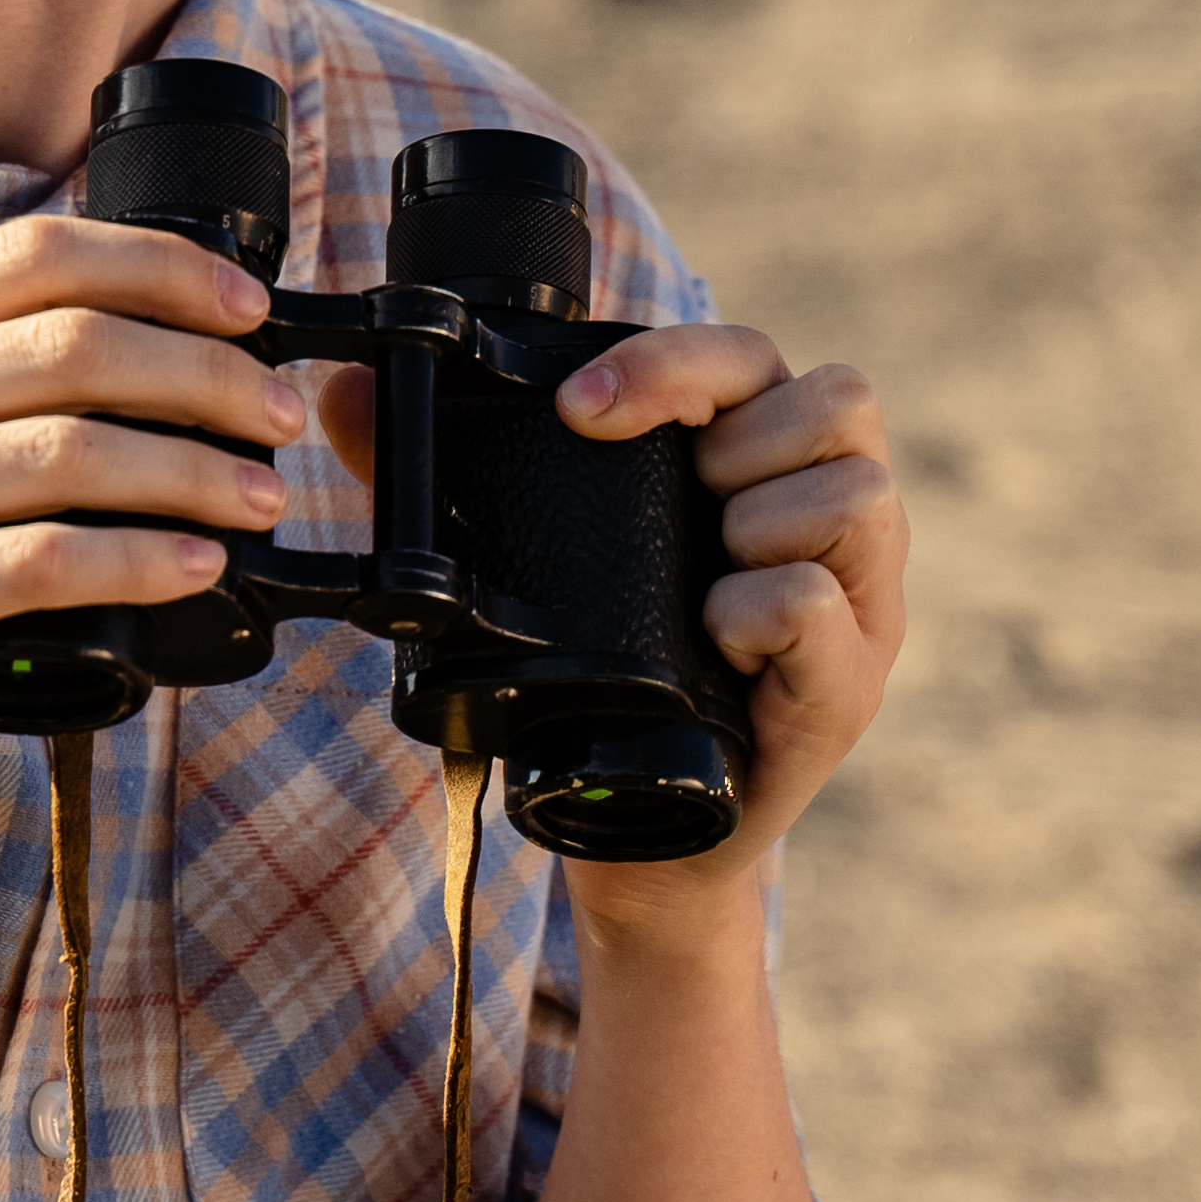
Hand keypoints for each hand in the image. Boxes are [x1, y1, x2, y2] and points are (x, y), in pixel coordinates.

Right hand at [0, 217, 305, 868]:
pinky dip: (138, 560)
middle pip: (72, 341)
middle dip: (207, 373)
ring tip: (257, 498)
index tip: (248, 304)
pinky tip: (195, 571)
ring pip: (70, 447)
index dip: (159, 266)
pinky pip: (37, 560)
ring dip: (193, 469)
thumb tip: (108, 357)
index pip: (30, 253)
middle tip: (276, 415)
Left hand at [338, 324, 905, 942]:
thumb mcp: (522, 566)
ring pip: (856, 495)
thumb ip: (439, 475)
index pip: (756, 359)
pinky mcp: (846, 688)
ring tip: (702, 581)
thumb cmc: (594, 683)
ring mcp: (858, 604)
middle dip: (735, 441)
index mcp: (762, 466)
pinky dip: (761, 610)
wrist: (631, 842)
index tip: (580, 410)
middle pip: (840, 401)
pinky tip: (715, 638)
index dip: (674, 361)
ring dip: (755, 524)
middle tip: (676, 504)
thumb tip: (343, 392)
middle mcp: (829, 521)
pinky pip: (824, 605)